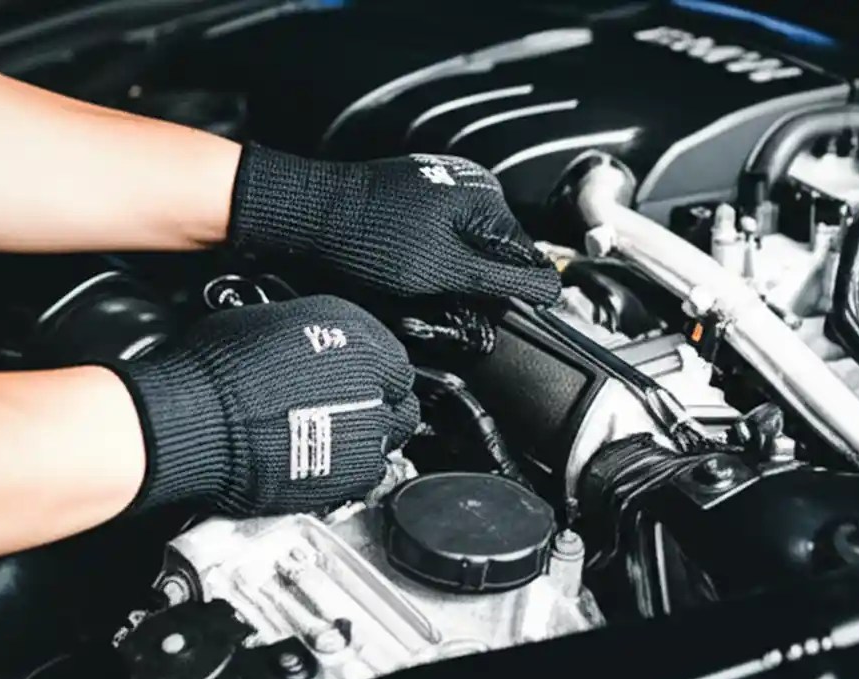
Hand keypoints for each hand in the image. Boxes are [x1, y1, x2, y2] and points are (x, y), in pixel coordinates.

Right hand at [106, 296, 419, 516]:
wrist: (196, 421)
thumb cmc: (215, 370)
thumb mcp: (268, 323)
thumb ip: (310, 337)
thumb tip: (309, 346)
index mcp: (359, 337)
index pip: (394, 361)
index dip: (375, 375)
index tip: (362, 382)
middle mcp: (374, 383)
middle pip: (399, 404)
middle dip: (379, 409)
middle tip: (350, 414)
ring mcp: (368, 431)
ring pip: (389, 440)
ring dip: (367, 441)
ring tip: (334, 443)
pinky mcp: (352, 474)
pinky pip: (369, 475)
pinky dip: (351, 472)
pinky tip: (323, 466)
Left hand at [227, 146, 561, 303]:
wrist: (307, 215)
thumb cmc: (372, 240)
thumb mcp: (449, 270)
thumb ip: (506, 279)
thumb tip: (552, 288)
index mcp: (485, 199)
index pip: (523, 257)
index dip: (508, 292)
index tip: (486, 311)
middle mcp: (467, 186)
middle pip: (492, 253)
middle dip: (474, 282)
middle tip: (442, 301)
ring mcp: (438, 189)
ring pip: (462, 248)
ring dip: (448, 275)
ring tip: (415, 285)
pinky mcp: (411, 198)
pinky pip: (435, 238)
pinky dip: (425, 261)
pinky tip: (399, 270)